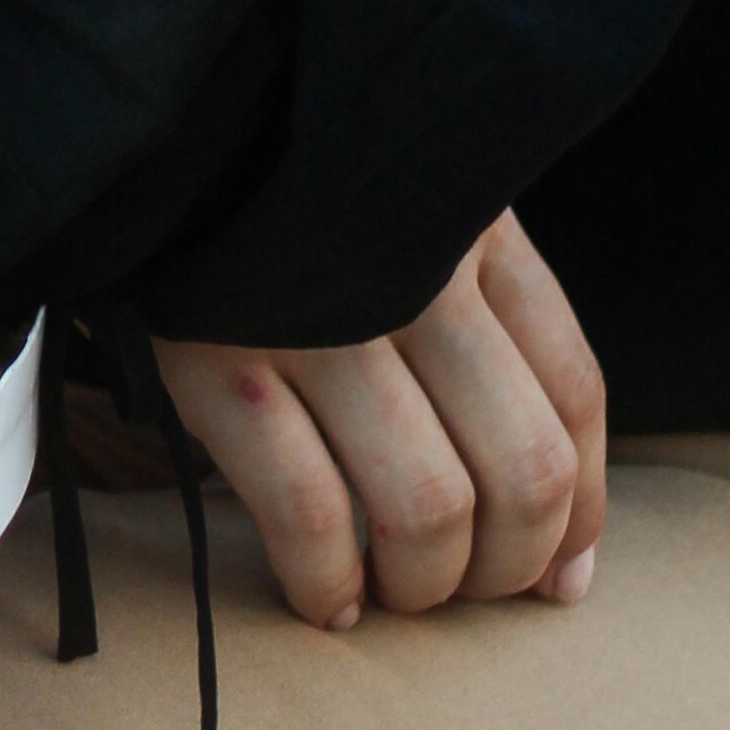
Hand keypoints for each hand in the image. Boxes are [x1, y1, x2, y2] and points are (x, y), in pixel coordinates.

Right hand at [155, 213, 606, 626]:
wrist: (148, 129)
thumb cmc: (299, 206)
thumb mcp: (413, 226)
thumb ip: (493, 349)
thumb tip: (570, 560)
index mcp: (471, 226)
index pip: (574, 392)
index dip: (581, 509)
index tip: (559, 575)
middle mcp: (410, 270)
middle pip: (521, 468)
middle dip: (509, 566)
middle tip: (469, 589)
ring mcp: (314, 315)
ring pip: (427, 509)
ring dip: (424, 587)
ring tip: (397, 593)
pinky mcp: (217, 356)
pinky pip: (308, 514)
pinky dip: (328, 584)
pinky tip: (326, 600)